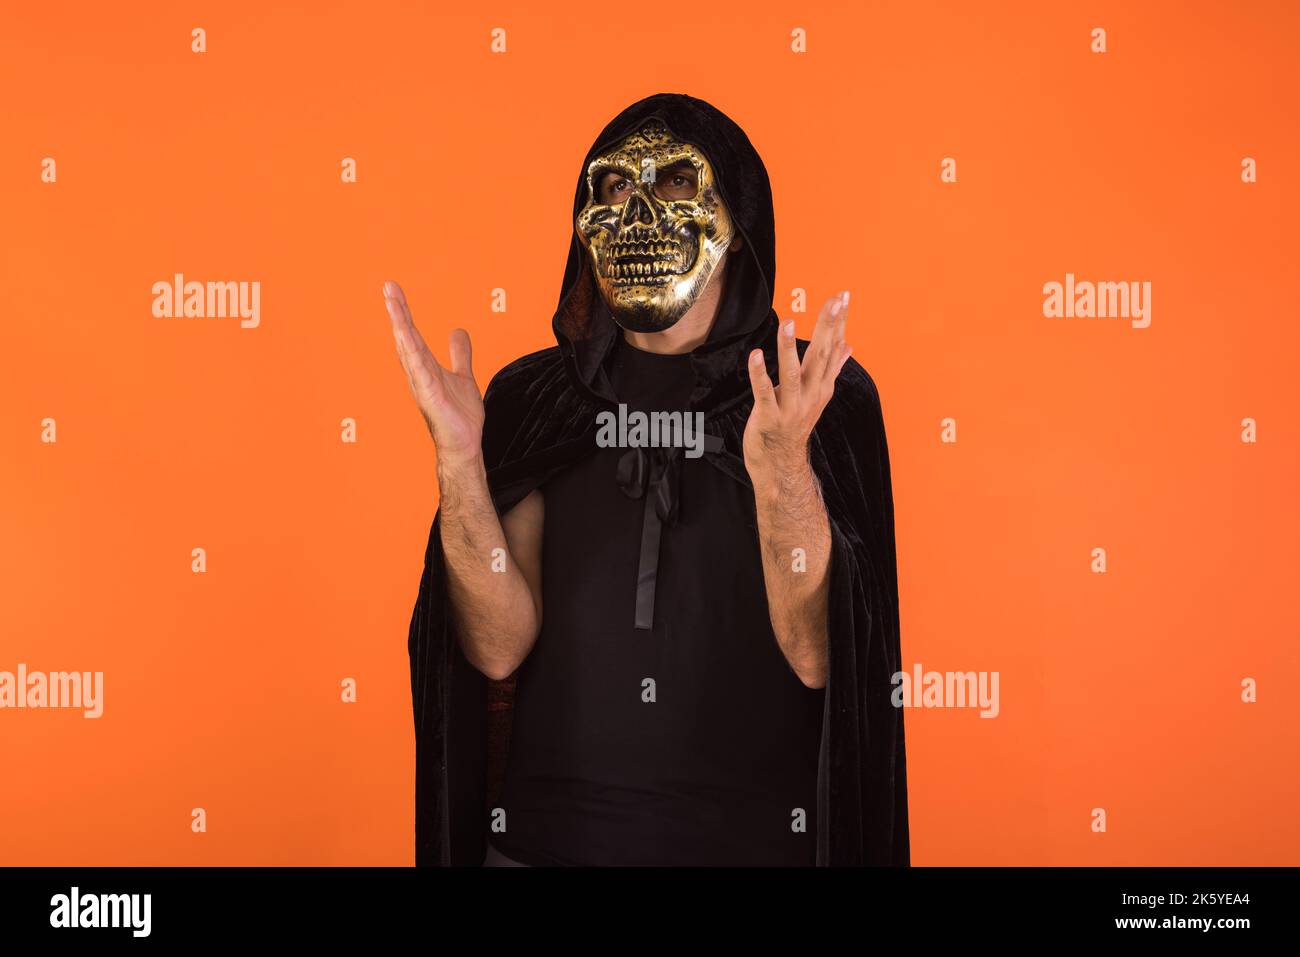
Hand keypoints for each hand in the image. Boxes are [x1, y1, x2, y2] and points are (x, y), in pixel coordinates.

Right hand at [383, 280, 484, 468]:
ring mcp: (421, 382)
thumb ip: (459, 354)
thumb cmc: (459, 416)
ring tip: (391, 299)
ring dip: (400, 323)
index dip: (403, 313)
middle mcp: (418, 372)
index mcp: (425, 366)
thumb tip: (458, 330)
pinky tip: (405, 333)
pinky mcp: (428, 394)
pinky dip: (411, 349)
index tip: (394, 290)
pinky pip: (418, 367)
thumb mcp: (463, 376)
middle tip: (388, 286)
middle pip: (405, 336)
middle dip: (397, 311)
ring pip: (408, 347)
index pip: (412, 334)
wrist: (463, 444)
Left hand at [743, 290, 851, 484]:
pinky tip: (755, 355)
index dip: (838, 322)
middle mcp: (810, 395)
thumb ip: (832, 368)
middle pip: (821, 356)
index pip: (833, 348)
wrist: (781, 464)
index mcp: (822, 386)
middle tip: (834, 301)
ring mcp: (791, 407)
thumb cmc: (794, 425)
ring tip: (789, 322)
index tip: (843, 297)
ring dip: (789, 347)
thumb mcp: (817, 395)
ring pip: (792, 373)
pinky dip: (759, 375)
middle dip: (828, 327)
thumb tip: (849, 345)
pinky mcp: (769, 417)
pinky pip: (764, 393)